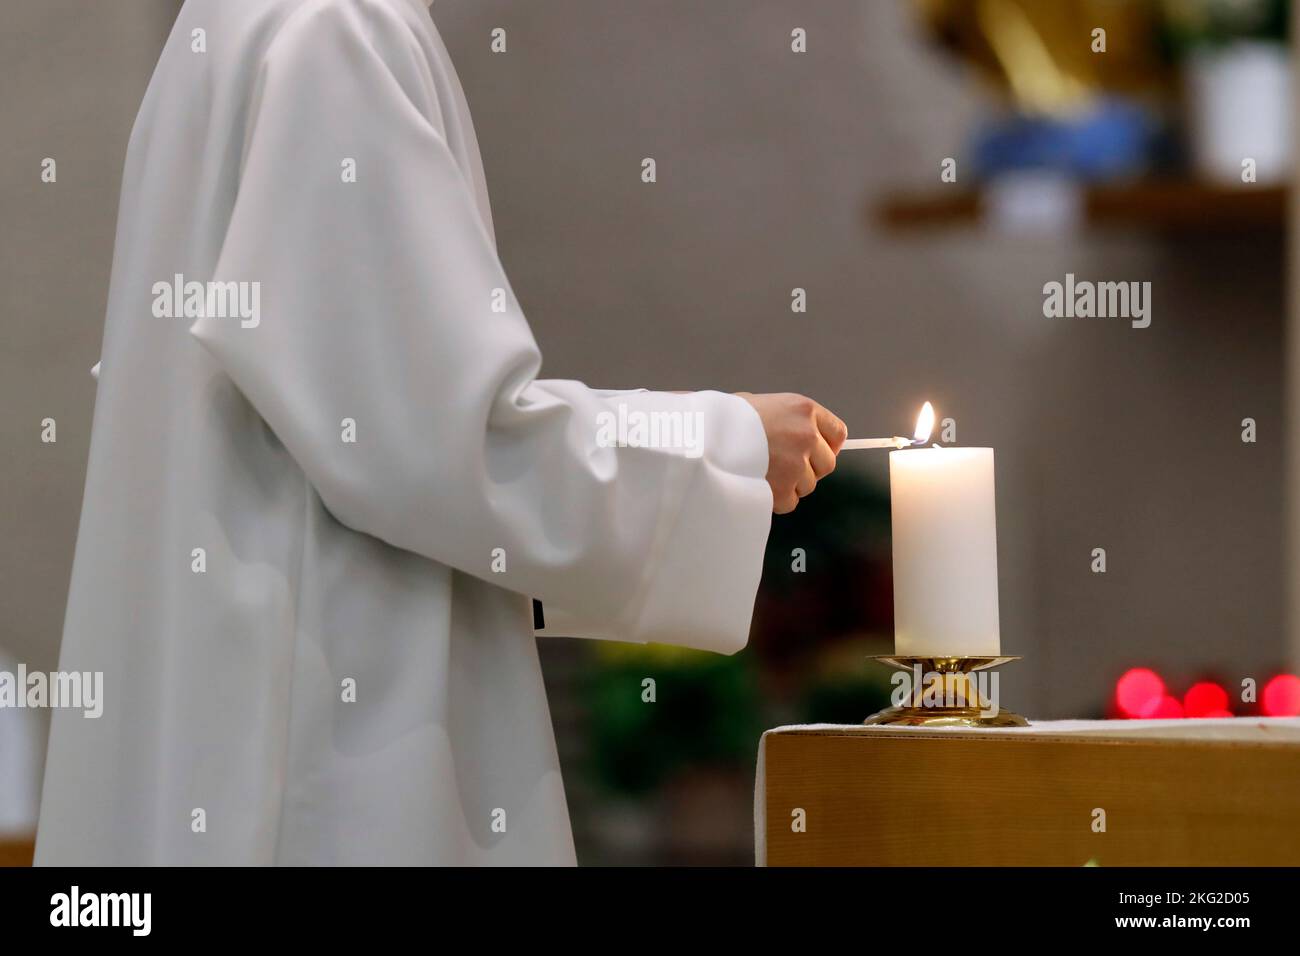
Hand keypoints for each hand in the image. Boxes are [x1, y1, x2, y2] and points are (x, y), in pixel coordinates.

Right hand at [735, 392, 846, 513]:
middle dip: (809, 469)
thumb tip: (802, 439)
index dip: (828, 446)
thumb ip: (787, 421)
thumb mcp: (761, 404)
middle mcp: (807, 436)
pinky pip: (791, 501)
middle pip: (827, 464)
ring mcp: (797, 463)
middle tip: (784, 467)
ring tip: (763, 473)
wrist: (703, 435)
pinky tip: (758, 484)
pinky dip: (777, 499)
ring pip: (808, 485)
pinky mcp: (784, 488)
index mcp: (804, 410)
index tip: (818, 453)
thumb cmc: (725, 418)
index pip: (838, 433)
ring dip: (791, 484)